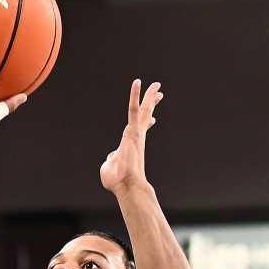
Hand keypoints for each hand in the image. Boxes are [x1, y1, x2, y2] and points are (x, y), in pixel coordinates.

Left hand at [100, 79, 161, 193]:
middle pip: (144, 117)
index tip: (153, 119)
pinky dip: (135, 95)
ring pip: (143, 110)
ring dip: (149, 97)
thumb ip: (112, 159)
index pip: (140, 130)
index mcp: (131, 145)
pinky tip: (137, 83)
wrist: (126, 184)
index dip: (146, 123)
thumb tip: (112, 157)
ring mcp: (136, 133)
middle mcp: (136, 138)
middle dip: (151, 104)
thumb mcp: (110, 167)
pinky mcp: (134, 130)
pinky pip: (133, 109)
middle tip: (158, 92)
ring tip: (156, 85)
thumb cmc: (117, 180)